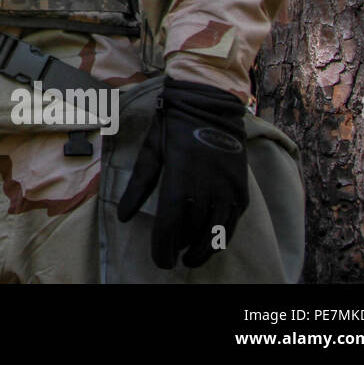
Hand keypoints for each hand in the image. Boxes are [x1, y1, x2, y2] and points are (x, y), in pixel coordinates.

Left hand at [116, 76, 249, 269]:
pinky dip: (222, 235)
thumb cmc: (173, 126)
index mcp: (179, 179)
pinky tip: (211, 240)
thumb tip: (122, 216)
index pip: (170, 225)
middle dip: (181, 248)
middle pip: (192, 231)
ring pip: (217, 232)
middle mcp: (206, 187)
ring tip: (191, 257)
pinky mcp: (241, 188)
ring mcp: (227, 188)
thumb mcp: (151, 152)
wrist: (208, 104)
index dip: (164, 247)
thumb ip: (138, 186)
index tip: (160, 260)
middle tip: (171, 258)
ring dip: (203, 249)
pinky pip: (234, 221)